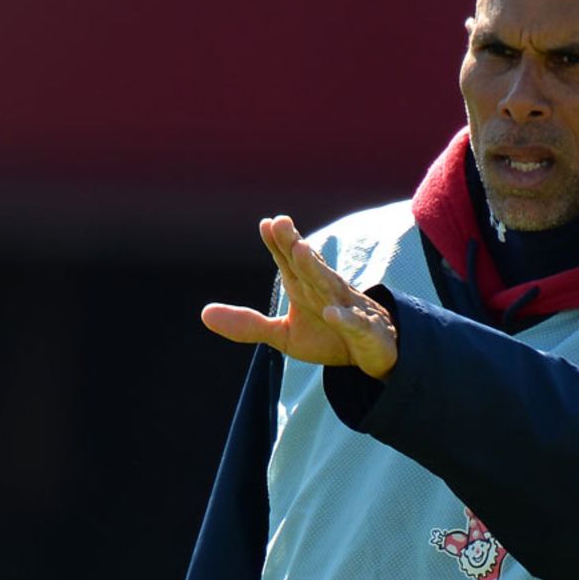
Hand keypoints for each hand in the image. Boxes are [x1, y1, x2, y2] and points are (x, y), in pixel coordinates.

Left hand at [201, 215, 397, 378]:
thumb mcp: (284, 335)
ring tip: (302, 251)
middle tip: (281, 223)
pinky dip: (345, 318)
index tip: (267, 224)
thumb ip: (248, 324)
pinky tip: (332, 312)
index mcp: (306, 287)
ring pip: (332, 286)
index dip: (279, 244)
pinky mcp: (366, 333)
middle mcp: (327, 291)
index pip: (289, 262)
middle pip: (309, 265)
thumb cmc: (329, 337)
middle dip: (295, 245)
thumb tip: (204, 314)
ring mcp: (349, 309)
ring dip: (317, 269)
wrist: (374, 355)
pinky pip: (355, 324)